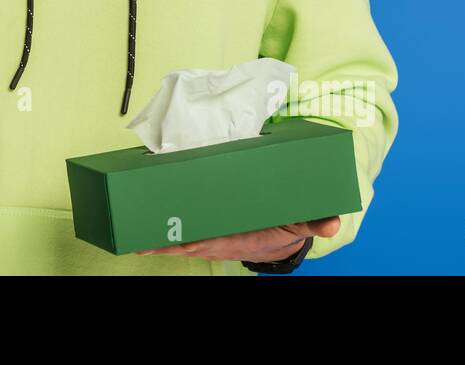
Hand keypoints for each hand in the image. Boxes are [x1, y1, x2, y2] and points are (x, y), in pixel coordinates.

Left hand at [135, 215, 340, 261]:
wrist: (282, 235)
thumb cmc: (285, 225)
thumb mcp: (302, 222)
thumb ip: (315, 222)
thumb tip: (332, 223)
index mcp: (240, 237)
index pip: (213, 241)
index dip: (193, 242)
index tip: (175, 241)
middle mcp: (221, 239)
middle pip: (188, 242)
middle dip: (163, 242)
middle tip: (137, 240)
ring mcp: (211, 236)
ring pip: (181, 240)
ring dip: (158, 239)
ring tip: (132, 235)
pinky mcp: (207, 231)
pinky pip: (183, 232)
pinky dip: (165, 233)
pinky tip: (147, 227)